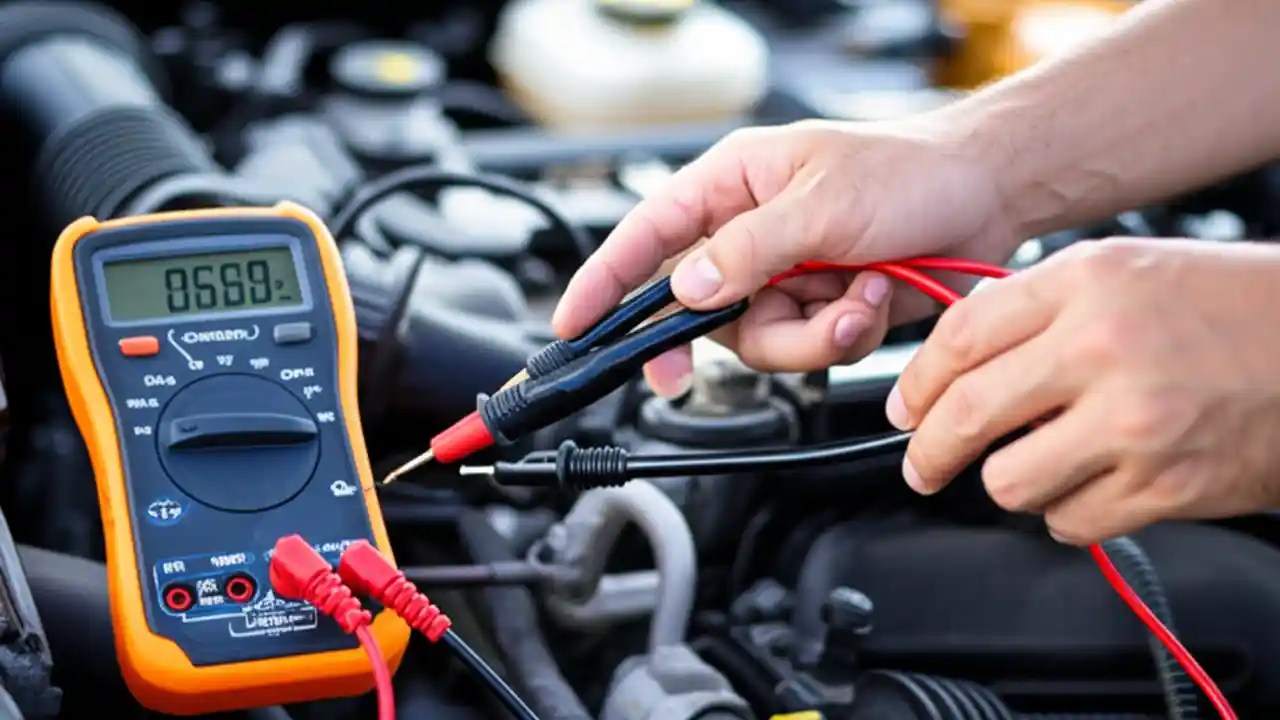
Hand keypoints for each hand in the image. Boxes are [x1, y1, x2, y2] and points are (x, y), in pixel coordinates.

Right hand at [552, 117, 1017, 396]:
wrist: (987, 198)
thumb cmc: (909, 170)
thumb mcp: (822, 203)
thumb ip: (749, 249)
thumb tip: (685, 290)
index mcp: (732, 186)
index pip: (648, 235)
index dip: (605, 281)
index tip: (573, 323)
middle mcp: (749, 236)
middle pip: (697, 310)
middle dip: (718, 335)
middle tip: (700, 361)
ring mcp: (784, 277)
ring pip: (754, 343)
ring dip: (810, 332)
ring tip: (854, 295)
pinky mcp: (820, 310)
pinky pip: (805, 350)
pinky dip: (840, 334)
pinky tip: (870, 298)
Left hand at [888, 238, 1279, 544]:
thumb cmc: (1225, 306)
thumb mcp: (1122, 271)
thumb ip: (1035, 308)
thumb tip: (955, 363)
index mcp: (1086, 284)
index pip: (959, 338)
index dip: (916, 383)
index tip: (905, 409)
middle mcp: (1105, 349)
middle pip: (967, 415)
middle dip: (927, 451)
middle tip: (922, 463)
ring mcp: (1136, 423)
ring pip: (1010, 481)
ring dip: (1009, 480)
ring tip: (1037, 461)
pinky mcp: (1165, 486)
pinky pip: (1069, 520)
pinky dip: (1066, 510)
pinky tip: (1091, 481)